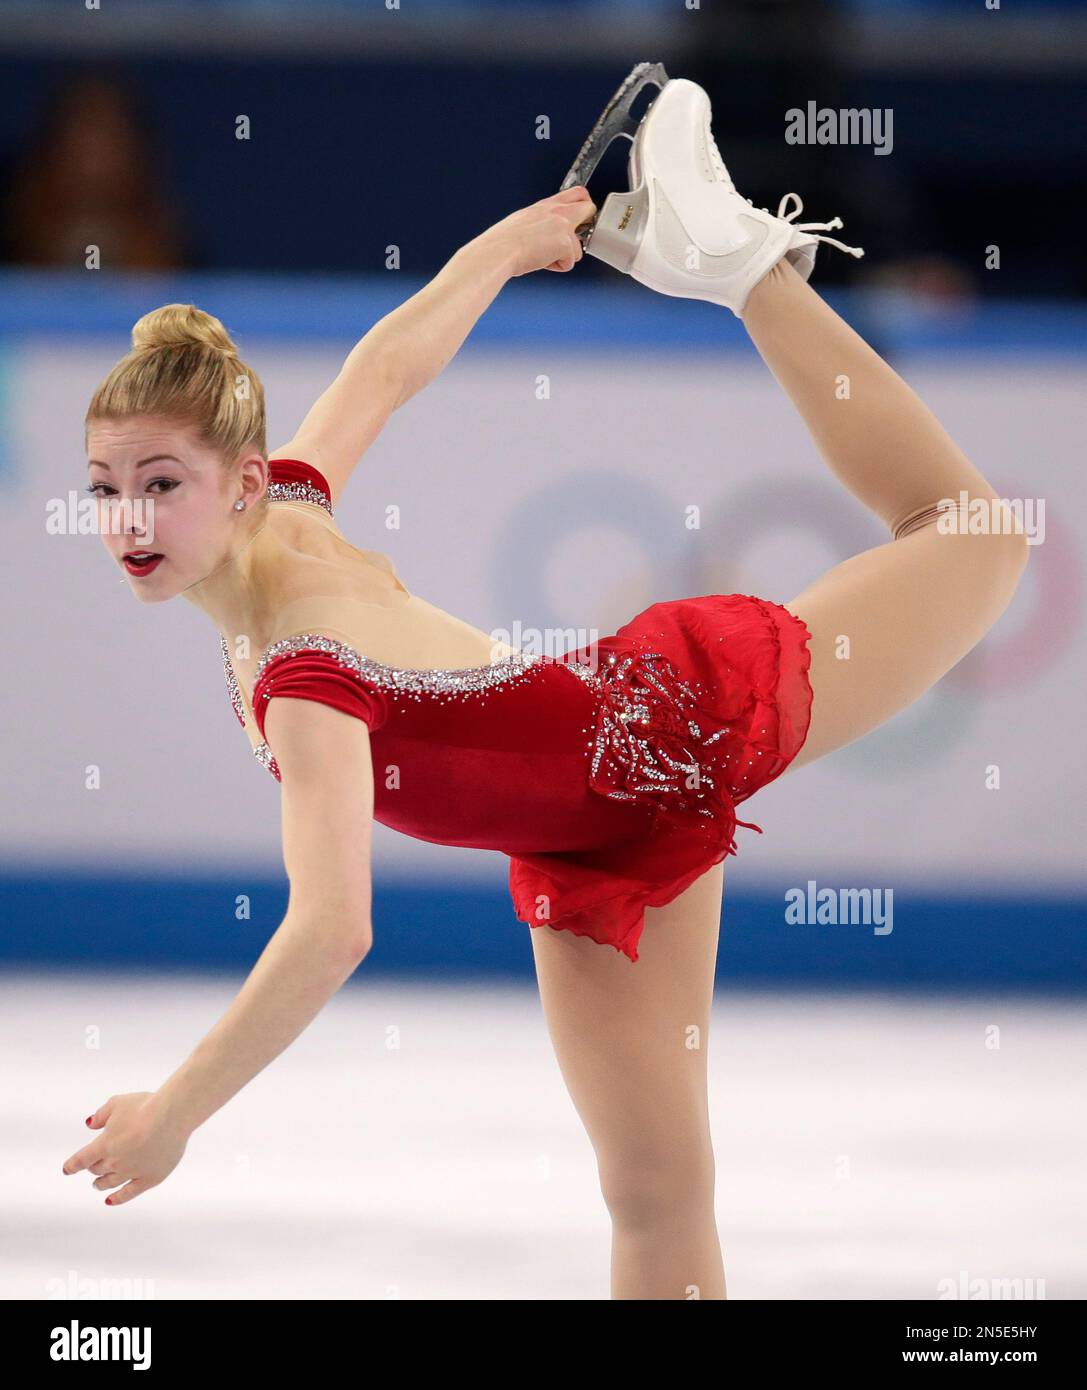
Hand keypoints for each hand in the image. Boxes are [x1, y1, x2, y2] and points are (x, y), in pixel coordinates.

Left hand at [62, 1092, 189, 1205]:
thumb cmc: (145, 1105)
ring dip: (101, 1184)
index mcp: (103, 1145)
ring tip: (98, 1185)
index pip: (81, 1160)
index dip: (72, 1165)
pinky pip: (129, 1193)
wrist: (172, 1115)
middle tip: (93, 1167)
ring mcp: (132, 1172)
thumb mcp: (117, 1103)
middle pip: (97, 1170)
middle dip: (93, 1168)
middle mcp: (114, 1162)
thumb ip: (100, 1115)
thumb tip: (90, 1124)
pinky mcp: (149, 1178)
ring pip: (110, 1183)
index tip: (67, 1169)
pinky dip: (117, 1198)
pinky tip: (110, 1200)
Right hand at [480, 187, 596, 276]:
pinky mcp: (565, 244)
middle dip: (588, 223)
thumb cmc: (504, 241)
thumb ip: (542, 222)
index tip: (582, 216)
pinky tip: (541, 261)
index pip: (576, 192)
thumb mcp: (524, 221)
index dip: (583, 203)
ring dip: (564, 256)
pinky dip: (556, 267)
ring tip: (542, 255)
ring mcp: (563, 226)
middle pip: (589, 207)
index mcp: (546, 205)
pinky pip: (569, 263)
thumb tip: (548, 233)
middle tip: (572, 239)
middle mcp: (558, 212)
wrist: (499, 250)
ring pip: (578, 247)